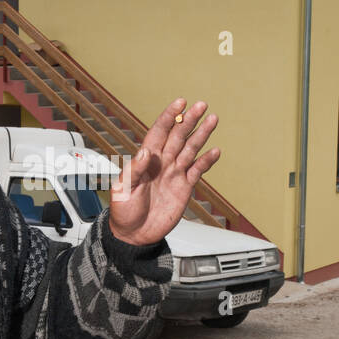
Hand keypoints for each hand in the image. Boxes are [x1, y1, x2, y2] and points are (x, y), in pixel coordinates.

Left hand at [108, 99, 219, 245]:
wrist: (133, 235)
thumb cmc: (123, 212)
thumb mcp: (123, 189)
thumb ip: (135, 170)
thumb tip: (146, 151)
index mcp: (145, 159)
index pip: (159, 132)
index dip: (169, 117)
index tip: (180, 103)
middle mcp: (161, 163)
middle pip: (178, 136)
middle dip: (189, 120)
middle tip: (202, 105)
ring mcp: (174, 174)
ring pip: (190, 149)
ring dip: (201, 134)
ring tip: (212, 119)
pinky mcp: (184, 187)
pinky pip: (197, 170)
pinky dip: (206, 161)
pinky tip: (215, 151)